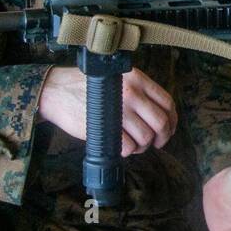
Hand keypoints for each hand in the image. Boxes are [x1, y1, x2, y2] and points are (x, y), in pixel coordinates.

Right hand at [36, 65, 178, 155]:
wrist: (57, 90)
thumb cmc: (86, 85)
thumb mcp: (118, 79)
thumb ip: (139, 92)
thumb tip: (158, 116)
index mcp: (138, 79)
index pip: (167, 102)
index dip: (173, 119)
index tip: (170, 129)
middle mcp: (132, 93)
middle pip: (160, 122)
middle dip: (163, 137)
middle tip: (157, 143)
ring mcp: (119, 111)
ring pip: (145, 136)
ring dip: (143, 146)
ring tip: (134, 145)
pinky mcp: (106, 127)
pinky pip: (128, 146)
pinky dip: (128, 151)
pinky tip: (122, 147)